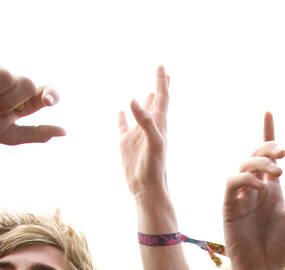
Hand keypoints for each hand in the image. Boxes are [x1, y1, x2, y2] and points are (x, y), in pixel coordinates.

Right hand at [118, 66, 169, 198]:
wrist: (147, 188)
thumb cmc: (154, 168)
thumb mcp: (153, 142)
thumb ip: (145, 121)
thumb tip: (133, 100)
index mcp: (159, 125)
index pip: (162, 98)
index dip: (161, 82)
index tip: (162, 66)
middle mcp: (150, 127)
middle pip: (156, 102)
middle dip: (159, 87)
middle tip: (163, 72)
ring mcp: (138, 135)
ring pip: (141, 113)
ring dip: (145, 101)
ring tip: (148, 91)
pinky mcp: (127, 144)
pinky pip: (124, 126)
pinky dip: (123, 117)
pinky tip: (121, 111)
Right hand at [223, 115, 284, 269]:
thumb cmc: (282, 248)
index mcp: (272, 189)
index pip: (269, 156)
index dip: (268, 133)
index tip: (268, 111)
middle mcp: (256, 189)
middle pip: (256, 156)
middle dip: (268, 147)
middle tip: (283, 152)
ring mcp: (242, 197)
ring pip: (244, 166)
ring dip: (260, 163)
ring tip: (275, 172)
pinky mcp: (230, 207)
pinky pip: (233, 183)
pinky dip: (245, 178)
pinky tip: (260, 184)